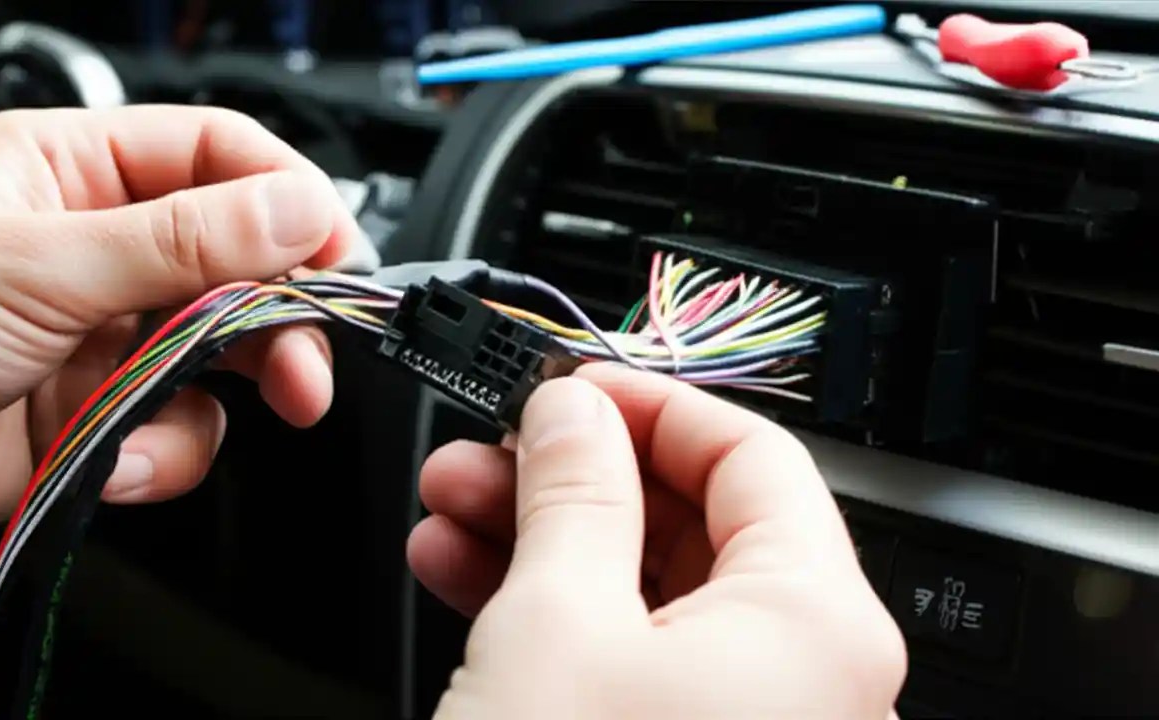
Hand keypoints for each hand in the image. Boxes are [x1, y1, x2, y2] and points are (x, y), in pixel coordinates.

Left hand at [0, 106, 357, 556]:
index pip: (222, 158)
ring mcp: (105, 332)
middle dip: (281, 313)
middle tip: (306, 362)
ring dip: (238, 390)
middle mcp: (102, 246)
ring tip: (229, 415)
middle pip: (242, 261)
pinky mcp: (101, 411)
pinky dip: (169, 451)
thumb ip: (183, 239)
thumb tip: (299, 208)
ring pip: (225, 350)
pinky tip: (122, 457)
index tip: (336, 259)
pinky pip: (183, 425)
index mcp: (77, 171)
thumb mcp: (40, 264)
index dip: (291, 201)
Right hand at [408, 365, 905, 718]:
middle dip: (573, 472)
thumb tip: (572, 413)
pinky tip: (464, 577)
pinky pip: (623, 656)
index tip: (569, 384)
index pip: (751, 454)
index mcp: (815, 623)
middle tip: (490, 445)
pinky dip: (547, 610)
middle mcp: (802, 677)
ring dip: (543, 536)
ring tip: (452, 507)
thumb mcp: (558, 622)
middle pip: (688, 521)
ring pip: (643, 589)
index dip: (649, 403)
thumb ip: (572, 491)